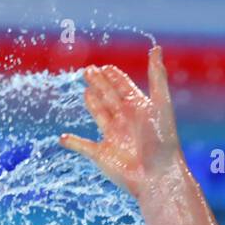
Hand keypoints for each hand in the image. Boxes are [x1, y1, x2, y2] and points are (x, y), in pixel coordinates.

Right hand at [59, 46, 182, 198]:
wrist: (157, 176)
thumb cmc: (161, 141)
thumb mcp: (160, 104)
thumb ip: (157, 77)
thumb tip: (156, 48)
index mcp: (139, 109)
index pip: (124, 88)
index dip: (115, 77)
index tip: (106, 67)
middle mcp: (125, 122)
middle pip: (109, 98)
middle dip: (99, 84)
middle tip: (88, 71)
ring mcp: (113, 138)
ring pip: (99, 116)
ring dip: (92, 104)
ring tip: (86, 93)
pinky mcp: (101, 155)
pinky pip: (83, 147)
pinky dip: (73, 143)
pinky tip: (62, 138)